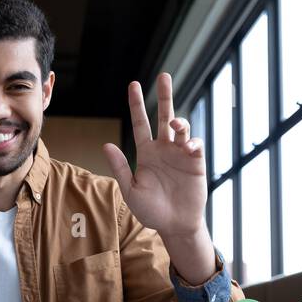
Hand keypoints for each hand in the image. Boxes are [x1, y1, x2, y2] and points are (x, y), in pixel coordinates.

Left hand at [103, 72, 207, 240]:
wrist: (175, 225)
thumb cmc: (151, 211)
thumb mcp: (130, 190)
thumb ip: (120, 167)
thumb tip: (106, 145)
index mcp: (146, 153)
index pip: (140, 123)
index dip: (137, 104)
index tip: (134, 85)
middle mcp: (163, 148)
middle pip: (163, 116)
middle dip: (164, 96)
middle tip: (164, 76)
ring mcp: (180, 154)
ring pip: (181, 127)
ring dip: (179, 121)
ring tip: (175, 125)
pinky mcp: (195, 162)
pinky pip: (195, 144)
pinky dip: (192, 141)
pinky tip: (187, 147)